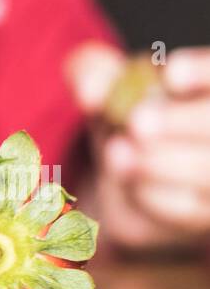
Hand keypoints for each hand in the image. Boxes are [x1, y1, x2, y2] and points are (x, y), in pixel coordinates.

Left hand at [66, 42, 209, 254]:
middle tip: (139, 122)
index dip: (202, 72)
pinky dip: (151, 193)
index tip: (171, 74)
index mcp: (206, 92)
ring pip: (206, 172)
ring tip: (118, 151)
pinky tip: (126, 178)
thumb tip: (89, 89)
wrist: (127, 183)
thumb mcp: (107, 93)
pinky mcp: (202, 215)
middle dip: (181, 121)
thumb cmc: (126, 124)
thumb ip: (95, 76)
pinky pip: (185, 208)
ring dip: (160, 162)